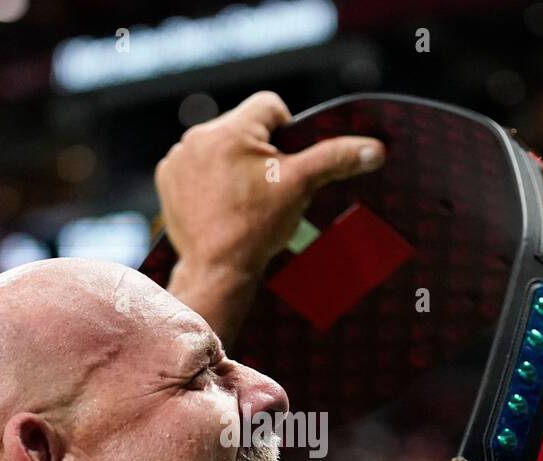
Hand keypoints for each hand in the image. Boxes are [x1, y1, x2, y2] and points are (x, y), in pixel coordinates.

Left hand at [156, 90, 384, 340]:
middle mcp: (198, 137)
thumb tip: (375, 148)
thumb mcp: (300, 188)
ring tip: (243, 198)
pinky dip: (209, 179)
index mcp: (230, 130)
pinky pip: (196, 165)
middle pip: (244, 127)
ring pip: (219, 146)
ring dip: (233, 163)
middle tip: (267, 188)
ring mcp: (178, 159)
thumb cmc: (256, 229)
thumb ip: (336, 160)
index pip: (270, 106)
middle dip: (259, 150)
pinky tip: (220, 204)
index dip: (287, 131)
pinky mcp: (168, 179)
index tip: (285, 164)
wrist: (216, 271)